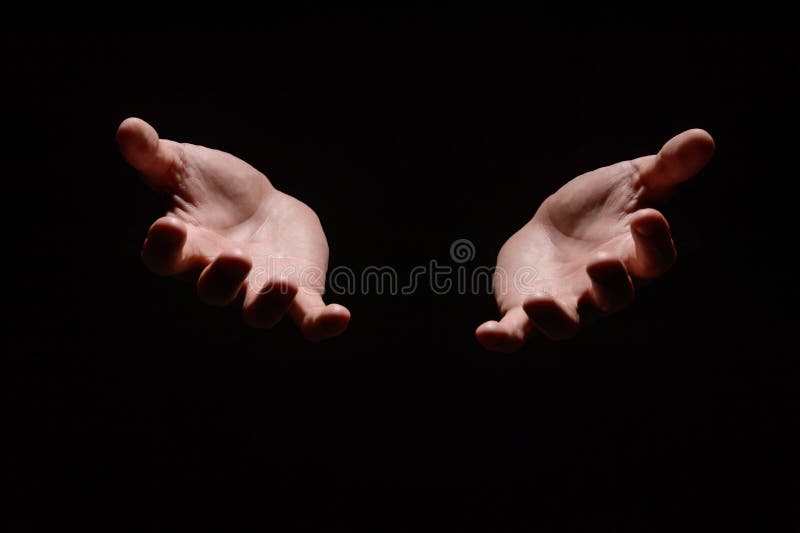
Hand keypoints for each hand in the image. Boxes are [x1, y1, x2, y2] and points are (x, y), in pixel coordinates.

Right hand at [118, 118, 349, 340]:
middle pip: (212, 290)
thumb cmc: (214, 188)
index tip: (166, 225)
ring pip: (258, 312)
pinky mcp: (299, 290)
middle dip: (222, 277)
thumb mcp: (183, 164)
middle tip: (234, 255)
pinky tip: (340, 317)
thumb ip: (153, 154)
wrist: (263, 204)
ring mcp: (259, 287)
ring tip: (282, 283)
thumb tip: (127, 127)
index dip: (163, 248)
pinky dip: (321, 323)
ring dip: (267, 303)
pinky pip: (307, 317)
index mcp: (186, 248)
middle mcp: (219, 276)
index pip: (163, 258)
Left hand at [476, 129, 713, 352]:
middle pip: (615, 296)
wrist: (551, 228)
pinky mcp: (526, 311)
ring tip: (540, 301)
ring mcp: (565, 303)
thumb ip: (667, 166)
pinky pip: (517, 332)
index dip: (654, 242)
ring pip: (566, 323)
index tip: (648, 214)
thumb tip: (704, 137)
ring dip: (555, 316)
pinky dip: (504, 338)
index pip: (654, 259)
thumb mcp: (632, 180)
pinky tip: (485, 335)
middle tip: (601, 261)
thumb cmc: (599, 208)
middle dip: (610, 282)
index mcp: (633, 258)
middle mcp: (602, 289)